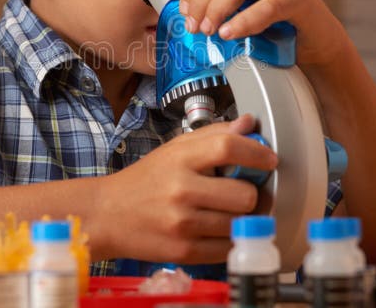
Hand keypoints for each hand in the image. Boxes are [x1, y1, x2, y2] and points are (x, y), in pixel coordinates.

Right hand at [97, 114, 276, 262]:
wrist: (107, 215)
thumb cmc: (144, 180)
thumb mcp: (173, 149)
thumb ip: (213, 134)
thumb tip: (248, 123)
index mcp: (179, 159)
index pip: (228, 148)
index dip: (257, 152)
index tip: (269, 159)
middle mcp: (181, 191)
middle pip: (245, 194)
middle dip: (251, 193)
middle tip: (243, 191)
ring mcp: (183, 224)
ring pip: (240, 223)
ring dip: (242, 218)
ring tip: (228, 210)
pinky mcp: (184, 252)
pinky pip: (228, 247)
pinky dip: (230, 238)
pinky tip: (217, 228)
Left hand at [178, 0, 348, 66]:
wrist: (315, 44)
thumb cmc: (274, 27)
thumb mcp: (241, 9)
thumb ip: (219, 2)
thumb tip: (185, 12)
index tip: (185, 13)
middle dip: (201, 1)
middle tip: (195, 27)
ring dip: (218, 9)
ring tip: (210, 31)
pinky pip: (268, 6)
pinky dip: (244, 21)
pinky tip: (231, 34)